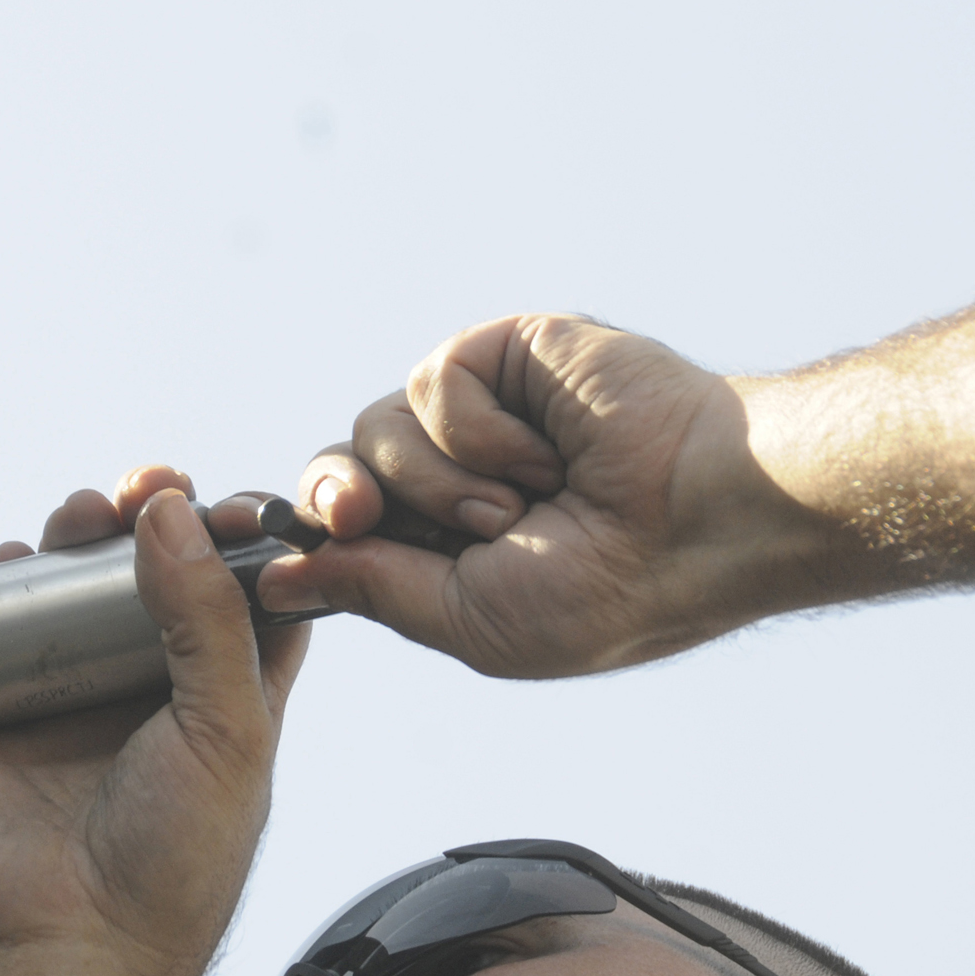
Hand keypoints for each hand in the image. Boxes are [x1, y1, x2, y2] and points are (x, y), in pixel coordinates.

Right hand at [0, 469, 308, 975]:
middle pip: (161, 570)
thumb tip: (173, 515)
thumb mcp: (226, 732)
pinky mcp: (7, 708)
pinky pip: (3, 626)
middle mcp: (158, 688)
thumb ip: (207, 618)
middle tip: (152, 489)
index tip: (233, 498)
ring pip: (82, 586)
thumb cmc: (173, 870)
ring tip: (87, 516)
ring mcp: (80, 694)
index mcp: (235, 696)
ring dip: (86, 536)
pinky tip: (18, 560)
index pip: (253, 590)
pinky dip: (8, 581)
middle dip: (158, 518)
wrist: (68, 948)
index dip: (246, 535)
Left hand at [256, 314, 822, 677]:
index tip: (286, 558)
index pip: (341, 530)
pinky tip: (547, 452)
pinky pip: (429, 385)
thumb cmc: (606, 592)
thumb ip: (371, 589)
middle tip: (360, 517)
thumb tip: (277, 580)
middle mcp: (456, 475)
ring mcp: (481, 412)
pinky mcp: (503, 355)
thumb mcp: (469, 620)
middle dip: (338, 503)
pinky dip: (480, 433)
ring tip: (525, 505)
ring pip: (374, 431)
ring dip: (438, 485)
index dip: (313, 538)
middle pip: (337, 472)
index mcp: (448, 545)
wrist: (696, 523)